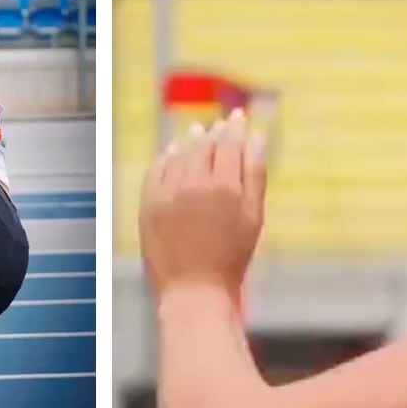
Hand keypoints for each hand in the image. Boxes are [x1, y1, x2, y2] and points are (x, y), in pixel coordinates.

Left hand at [139, 109, 268, 302]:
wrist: (194, 290)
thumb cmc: (232, 258)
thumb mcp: (254, 217)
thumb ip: (255, 175)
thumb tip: (257, 138)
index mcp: (226, 188)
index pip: (230, 144)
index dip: (234, 128)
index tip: (237, 117)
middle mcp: (194, 185)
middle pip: (204, 146)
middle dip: (214, 133)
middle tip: (219, 125)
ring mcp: (168, 193)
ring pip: (180, 154)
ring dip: (190, 141)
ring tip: (196, 133)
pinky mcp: (148, 204)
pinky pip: (156, 169)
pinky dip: (166, 157)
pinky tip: (172, 153)